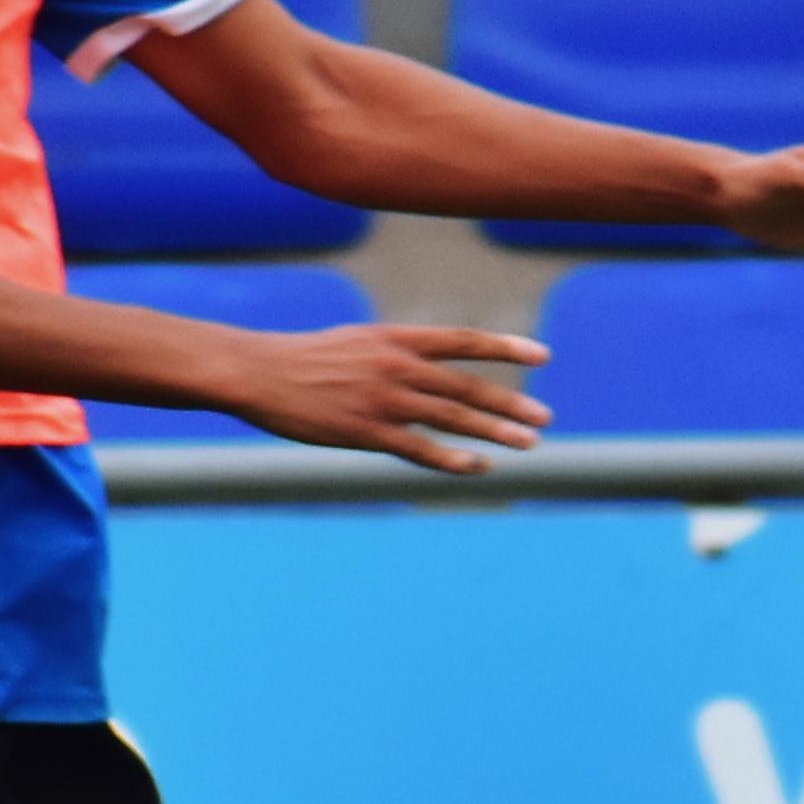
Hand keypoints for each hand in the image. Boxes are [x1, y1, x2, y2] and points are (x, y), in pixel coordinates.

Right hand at [219, 323, 548, 473]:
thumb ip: (395, 354)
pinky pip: (420, 449)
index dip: (506, 347)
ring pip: (453, 417)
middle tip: (545, 417)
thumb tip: (427, 366)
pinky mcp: (366, 432)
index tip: (542, 355)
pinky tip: (479, 466)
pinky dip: (453, 458)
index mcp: (396, 338)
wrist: (259, 373)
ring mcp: (383, 400)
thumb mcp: (356, 342)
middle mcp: (397, 366)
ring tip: (529, 443)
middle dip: (511, 403)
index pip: (464, 341)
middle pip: (468, 385)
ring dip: (496, 431)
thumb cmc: (303, 359)